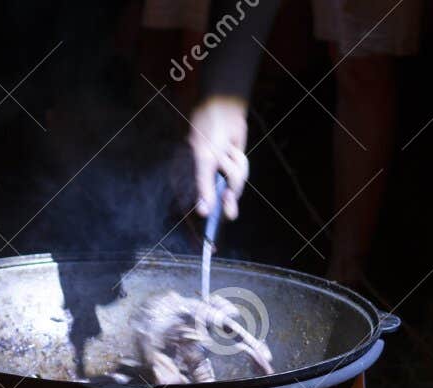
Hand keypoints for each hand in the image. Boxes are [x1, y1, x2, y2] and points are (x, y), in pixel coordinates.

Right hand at [189, 96, 248, 219]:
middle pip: (219, 204)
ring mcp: (220, 175)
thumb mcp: (205, 160)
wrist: (224, 111)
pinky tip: (233, 149)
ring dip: (235, 169)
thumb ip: (204, 187)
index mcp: (190, 180)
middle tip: (229, 204)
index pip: (197, 205)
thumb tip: (204, 211)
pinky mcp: (233, 168)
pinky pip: (242, 175)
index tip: (210, 232)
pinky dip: (240, 162)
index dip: (205, 217)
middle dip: (227, 202)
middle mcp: (205, 180)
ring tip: (227, 152)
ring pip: (235, 186)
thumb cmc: (208, 132)